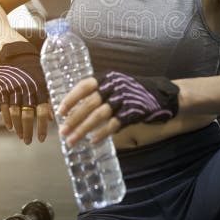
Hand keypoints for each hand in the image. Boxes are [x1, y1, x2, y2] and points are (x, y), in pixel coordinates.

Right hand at [0, 41, 52, 143]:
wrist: (16, 52)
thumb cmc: (35, 69)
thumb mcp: (45, 81)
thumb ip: (49, 99)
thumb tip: (53, 118)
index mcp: (39, 88)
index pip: (42, 112)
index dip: (41, 127)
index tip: (41, 139)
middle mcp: (26, 90)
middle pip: (26, 115)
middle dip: (27, 131)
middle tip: (28, 141)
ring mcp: (13, 89)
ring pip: (14, 113)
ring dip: (17, 127)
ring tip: (20, 136)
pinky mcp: (2, 88)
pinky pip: (3, 107)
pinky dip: (6, 118)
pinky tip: (10, 127)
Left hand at [57, 71, 179, 146]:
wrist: (159, 95)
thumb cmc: (131, 91)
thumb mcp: (114, 85)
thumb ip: (98, 94)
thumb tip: (73, 110)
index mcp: (106, 78)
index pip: (84, 86)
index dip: (71, 98)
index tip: (60, 111)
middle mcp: (113, 87)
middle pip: (89, 104)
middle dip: (73, 119)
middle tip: (62, 132)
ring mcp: (123, 100)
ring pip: (99, 115)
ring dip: (83, 129)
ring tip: (72, 141)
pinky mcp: (132, 113)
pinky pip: (114, 124)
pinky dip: (102, 134)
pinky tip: (92, 141)